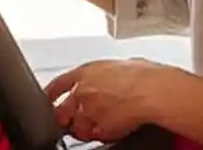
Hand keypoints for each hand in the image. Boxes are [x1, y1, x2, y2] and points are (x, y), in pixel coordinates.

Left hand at [45, 59, 176, 141]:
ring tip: (97, 125)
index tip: (49, 99)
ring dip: (83, 128)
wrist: (152, 92)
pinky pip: (94, 137)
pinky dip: (99, 135)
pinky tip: (109, 130)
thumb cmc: (144, 75)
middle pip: (61, 111)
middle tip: (72, 118)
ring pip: (76, 127)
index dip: (50, 94)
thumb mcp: (121, 64)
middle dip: (65, 116)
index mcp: (85, 72)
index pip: (57, 85)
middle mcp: (81, 92)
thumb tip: (115, 74)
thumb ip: (108, 72)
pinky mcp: (100, 130)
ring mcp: (88, 113)